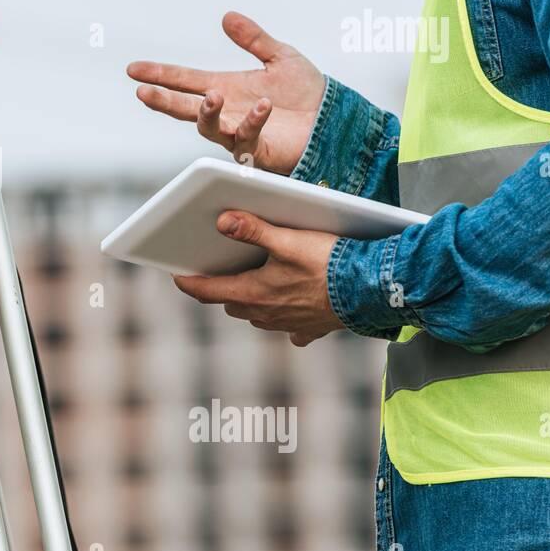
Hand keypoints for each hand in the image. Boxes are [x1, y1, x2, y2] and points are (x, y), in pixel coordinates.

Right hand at [127, 12, 326, 174]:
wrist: (336, 121)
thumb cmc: (307, 94)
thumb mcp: (280, 57)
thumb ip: (253, 39)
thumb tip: (227, 17)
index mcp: (225, 88)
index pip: (183, 80)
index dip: (159, 74)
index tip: (134, 70)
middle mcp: (225, 112)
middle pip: (184, 106)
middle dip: (163, 100)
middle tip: (144, 93)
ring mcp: (238, 132)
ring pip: (208, 127)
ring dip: (205, 113)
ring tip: (211, 96)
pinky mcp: (258, 149)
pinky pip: (248, 137)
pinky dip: (254, 121)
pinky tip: (264, 105)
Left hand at [171, 211, 344, 346]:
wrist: (373, 289)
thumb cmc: (331, 262)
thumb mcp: (289, 240)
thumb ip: (253, 230)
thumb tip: (222, 221)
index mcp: (254, 293)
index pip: (208, 291)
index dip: (189, 283)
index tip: (176, 276)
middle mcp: (267, 315)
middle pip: (232, 302)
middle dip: (222, 288)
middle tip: (218, 271)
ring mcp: (289, 325)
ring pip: (257, 315)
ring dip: (250, 301)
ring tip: (253, 282)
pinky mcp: (312, 329)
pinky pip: (290, 328)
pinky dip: (285, 317)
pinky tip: (292, 306)